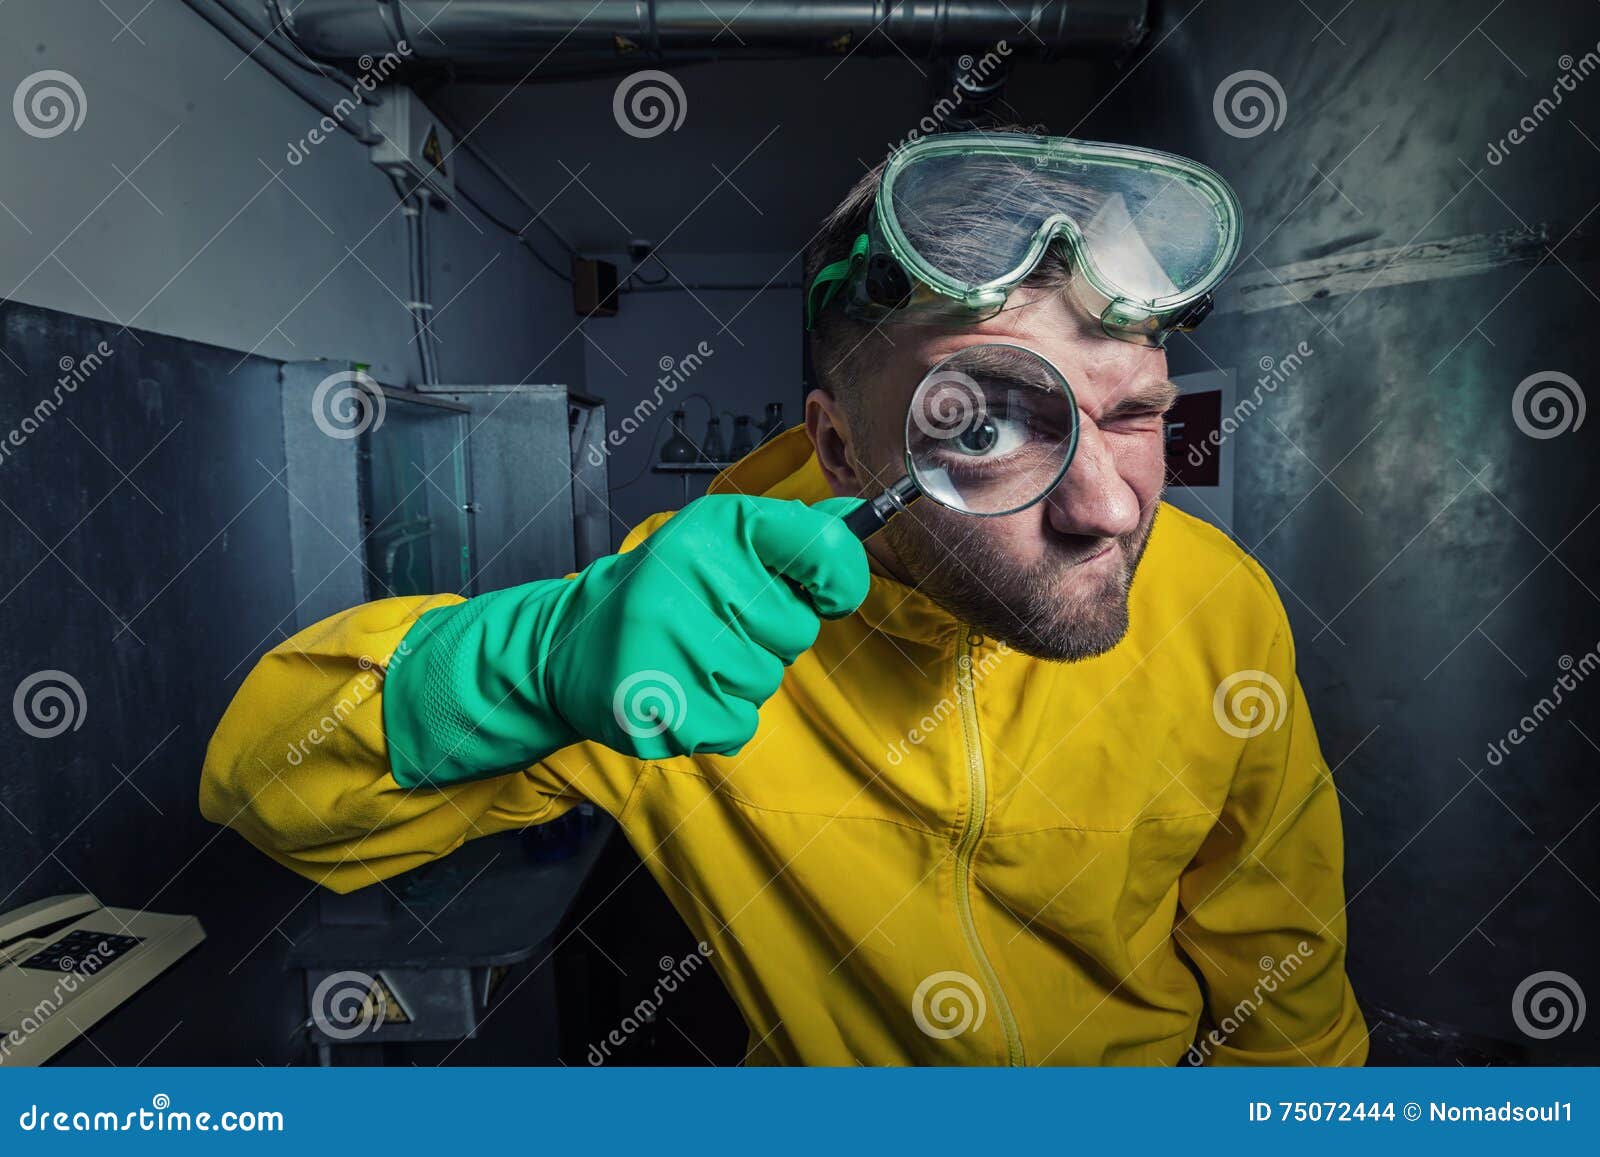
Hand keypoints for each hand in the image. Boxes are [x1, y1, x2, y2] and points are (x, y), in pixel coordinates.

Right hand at [545, 494, 868, 758]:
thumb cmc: (659, 593)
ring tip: (688, 658)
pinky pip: (739, 722)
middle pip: (799, 629)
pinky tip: (679, 691)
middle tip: (713, 625)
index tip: (828, 594)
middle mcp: (693, 576)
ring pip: (767, 679)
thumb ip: (789, 536)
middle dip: (769, 637)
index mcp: (715, 528)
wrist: (567, 647)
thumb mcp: (716, 542)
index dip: (841, 579)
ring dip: (738, 679)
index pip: (823, 548)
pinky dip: (717, 717)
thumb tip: (858, 517)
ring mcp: (675, 643)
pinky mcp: (664, 705)